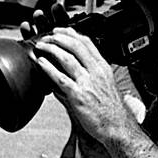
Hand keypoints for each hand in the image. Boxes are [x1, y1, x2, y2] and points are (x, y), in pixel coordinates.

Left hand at [28, 26, 129, 143]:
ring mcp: (87, 83)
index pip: (88, 43)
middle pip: (76, 46)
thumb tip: (62, 81)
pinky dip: (48, 68)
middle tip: (46, 36)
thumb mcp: (103, 87)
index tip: (59, 30)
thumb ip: (84, 80)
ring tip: (41, 46)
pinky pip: (61, 78)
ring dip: (51, 48)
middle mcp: (96, 72)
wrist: (117, 127)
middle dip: (58, 37)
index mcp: (103, 68)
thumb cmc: (110, 110)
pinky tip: (40, 63)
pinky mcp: (79, 95)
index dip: (71, 33)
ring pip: (68, 58)